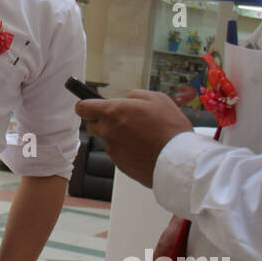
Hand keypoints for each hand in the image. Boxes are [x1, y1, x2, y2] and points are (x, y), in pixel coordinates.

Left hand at [76, 89, 194, 188]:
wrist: (178, 160)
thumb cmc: (169, 128)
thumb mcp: (156, 98)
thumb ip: (135, 95)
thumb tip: (126, 99)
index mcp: (113, 112)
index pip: (83, 108)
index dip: (85, 106)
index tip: (90, 106)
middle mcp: (108, 131)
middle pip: (92, 125)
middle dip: (102, 121)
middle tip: (122, 119)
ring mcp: (112, 150)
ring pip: (107, 139)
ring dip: (118, 136)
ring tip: (142, 135)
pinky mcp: (119, 164)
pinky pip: (118, 153)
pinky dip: (126, 149)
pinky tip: (143, 148)